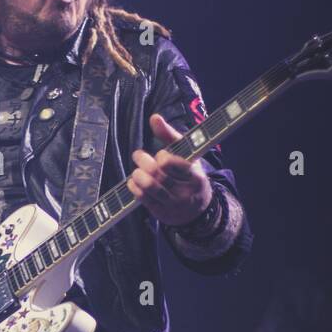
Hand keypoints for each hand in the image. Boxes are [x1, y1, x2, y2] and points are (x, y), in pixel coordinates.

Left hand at [128, 113, 212, 227]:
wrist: (198, 208)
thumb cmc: (189, 175)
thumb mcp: (186, 155)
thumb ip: (170, 136)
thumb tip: (154, 117)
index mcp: (195, 175)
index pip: (174, 163)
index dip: (162, 157)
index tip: (159, 154)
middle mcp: (186, 191)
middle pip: (159, 174)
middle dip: (144, 162)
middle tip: (137, 155)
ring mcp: (174, 204)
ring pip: (151, 187)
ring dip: (138, 176)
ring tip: (136, 170)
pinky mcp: (163, 214)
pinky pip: (145, 200)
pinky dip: (135, 188)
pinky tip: (132, 182)